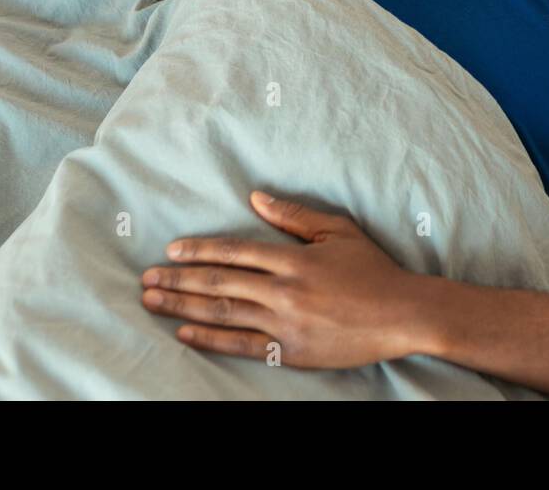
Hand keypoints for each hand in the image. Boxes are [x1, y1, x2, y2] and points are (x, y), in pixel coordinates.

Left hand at [140, 191, 423, 368]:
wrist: (402, 314)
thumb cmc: (372, 269)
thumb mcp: (336, 231)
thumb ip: (293, 216)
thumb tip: (255, 197)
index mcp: (293, 258)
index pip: (234, 252)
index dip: (199, 251)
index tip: (171, 251)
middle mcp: (283, 290)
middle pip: (218, 283)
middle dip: (178, 280)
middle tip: (146, 279)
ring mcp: (285, 323)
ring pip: (222, 313)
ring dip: (182, 307)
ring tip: (153, 302)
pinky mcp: (289, 351)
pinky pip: (241, 344)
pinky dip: (210, 339)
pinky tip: (185, 334)